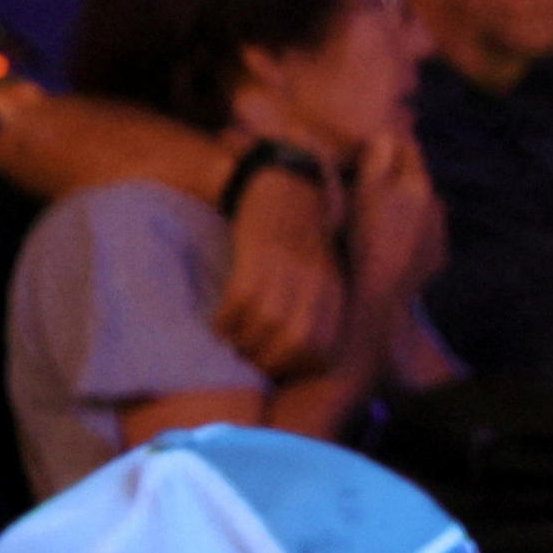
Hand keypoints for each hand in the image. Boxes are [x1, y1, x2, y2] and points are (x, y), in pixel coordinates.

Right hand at [215, 164, 347, 378]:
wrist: (292, 183)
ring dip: (239, 342)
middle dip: (262, 362)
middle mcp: (314, 286)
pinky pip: (237, 303)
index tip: (272, 369)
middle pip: (291, 347)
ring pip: (262, 328)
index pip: (320, 354)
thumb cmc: (303, 238)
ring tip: (228, 341)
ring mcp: (286, 272)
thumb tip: (299, 356)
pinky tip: (218, 319)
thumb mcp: (324, 275)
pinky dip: (224, 319)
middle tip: (243, 360)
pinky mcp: (257, 256)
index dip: (292, 368)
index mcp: (334, 295)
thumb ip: (318, 312)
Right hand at [340, 127, 446, 323]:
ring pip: (421, 208)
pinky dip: (409, 235)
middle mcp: (437, 205)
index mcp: (418, 185)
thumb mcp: (364, 192)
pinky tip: (390, 245)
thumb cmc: (366, 237)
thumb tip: (385, 136)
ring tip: (378, 221)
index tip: (370, 151)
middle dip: (396, 178)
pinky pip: (423, 236)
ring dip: (404, 208)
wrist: (380, 294)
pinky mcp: (437, 258)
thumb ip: (376, 159)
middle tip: (369, 186)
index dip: (388, 146)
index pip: (408, 149)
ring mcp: (440, 233)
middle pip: (415, 180)